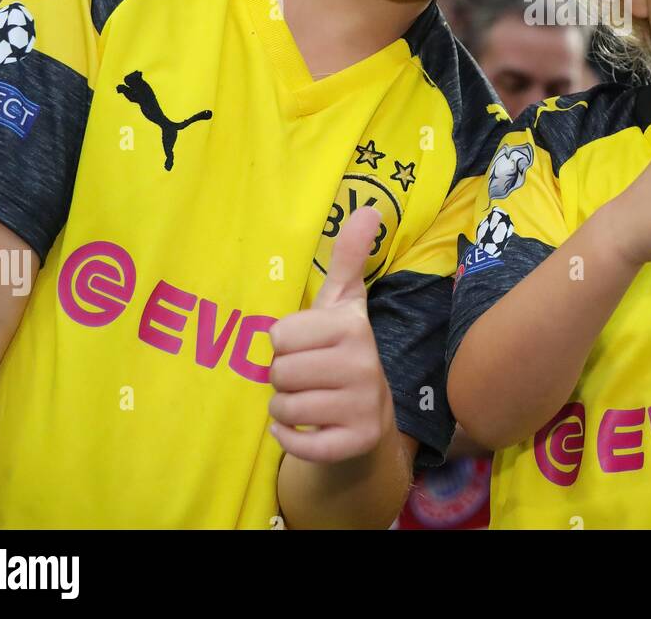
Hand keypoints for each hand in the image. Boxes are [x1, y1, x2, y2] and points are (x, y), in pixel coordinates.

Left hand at [267, 207, 392, 463]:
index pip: (278, 336)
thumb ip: (349, 256)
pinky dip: (290, 438)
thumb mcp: (344, 303)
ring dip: (285, 408)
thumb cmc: (343, 352)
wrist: (370, 418)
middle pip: (278, 372)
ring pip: (283, 407)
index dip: (284, 344)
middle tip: (309, 377)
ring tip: (311, 400)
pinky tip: (307, 427)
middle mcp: (363, 365)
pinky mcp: (354, 442)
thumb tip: (372, 207)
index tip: (309, 347)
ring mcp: (361, 406)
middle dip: (283, 378)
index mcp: (353, 327)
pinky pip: (297, 443)